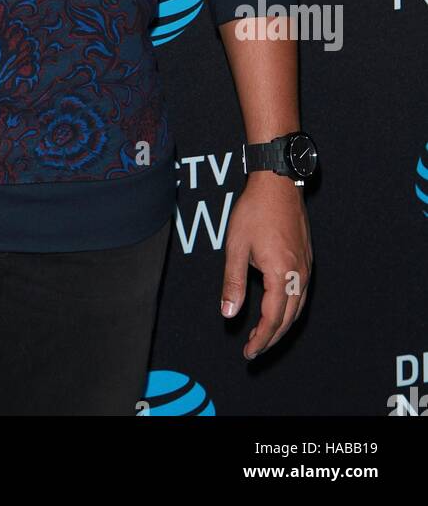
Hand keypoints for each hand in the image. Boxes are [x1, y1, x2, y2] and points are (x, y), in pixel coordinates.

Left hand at [219, 171, 312, 359]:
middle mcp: (299, 274)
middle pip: (289, 318)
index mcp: (281, 274)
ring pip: (298, 308)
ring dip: (282, 325)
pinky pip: (301, 293)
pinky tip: (278, 309)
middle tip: (254, 350)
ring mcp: (306, 266)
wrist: (277, 183)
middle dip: (272, 338)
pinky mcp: (306, 259)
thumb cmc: (254, 211)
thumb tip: (229, 314)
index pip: (273, 319)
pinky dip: (290, 309)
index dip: (261, 339)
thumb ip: (233, 283)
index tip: (248, 352)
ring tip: (264, 335)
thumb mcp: (236, 247)